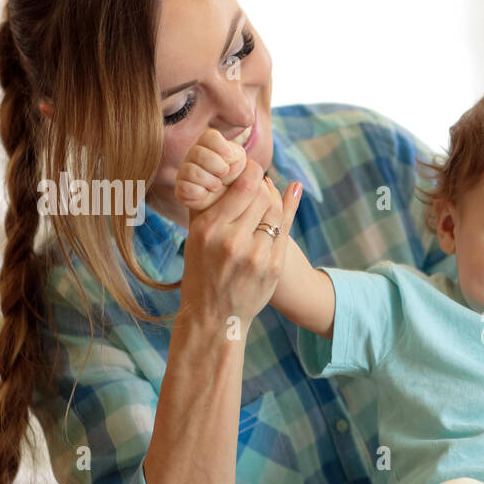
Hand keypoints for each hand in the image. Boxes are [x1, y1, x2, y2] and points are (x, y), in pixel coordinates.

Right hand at [174, 127, 250, 210]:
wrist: (226, 205)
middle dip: (217, 166)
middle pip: (198, 152)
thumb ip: (239, 158)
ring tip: (217, 186)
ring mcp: (185, 171)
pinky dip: (200, 193)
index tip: (229, 157)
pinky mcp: (181, 188)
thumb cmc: (236, 183)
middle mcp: (194, 155)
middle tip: (224, 174)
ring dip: (211, 181)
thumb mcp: (242, 168)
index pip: (210, 136)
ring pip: (192, 170)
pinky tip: (206, 194)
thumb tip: (231, 156)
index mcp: (210, 145)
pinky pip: (186, 188)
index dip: (221, 147)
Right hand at [175, 127, 301, 328]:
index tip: (250, 167)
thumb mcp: (194, 238)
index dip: (251, 172)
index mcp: (209, 229)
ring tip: (267, 194)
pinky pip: (286, 230)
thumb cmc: (201, 271)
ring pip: (276, 211)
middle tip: (260, 179)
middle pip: (262, 196)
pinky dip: (287, 211)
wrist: (215, 316)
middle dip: (263, 185)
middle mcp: (232, 241)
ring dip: (274, 199)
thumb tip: (224, 171)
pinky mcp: (273, 267)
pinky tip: (289, 196)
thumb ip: (207, 205)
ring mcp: (255, 255)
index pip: (242, 187)